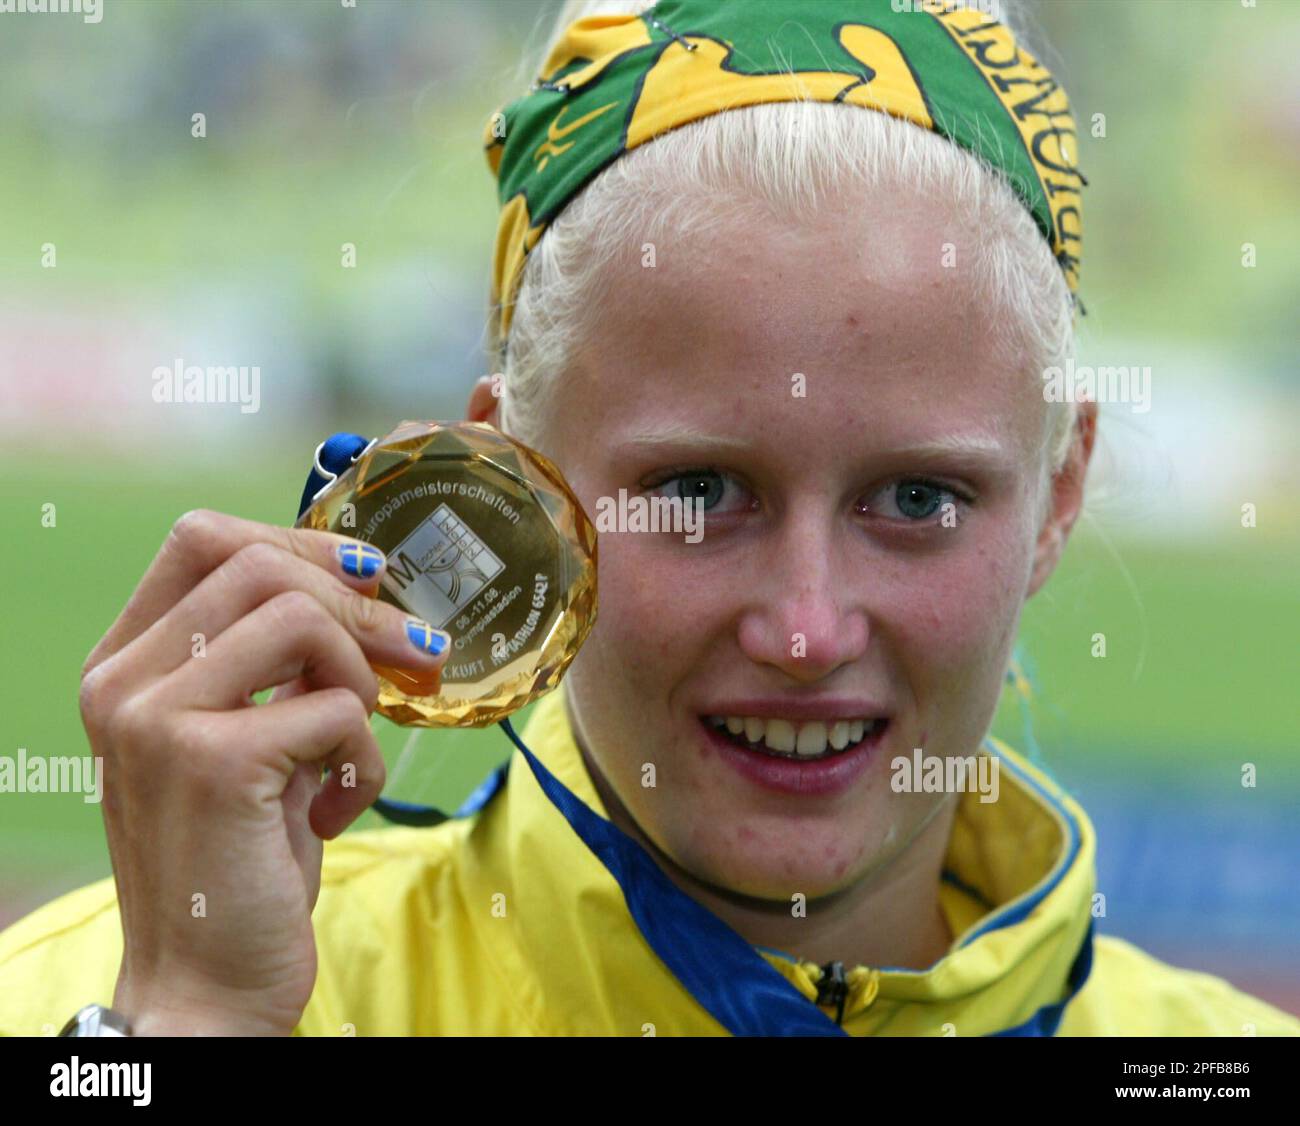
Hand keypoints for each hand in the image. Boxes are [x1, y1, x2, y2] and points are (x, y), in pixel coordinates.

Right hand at [76, 510, 448, 1034]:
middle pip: (261, 565)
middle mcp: (125, 682)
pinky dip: (363, 759)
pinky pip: (336, 708)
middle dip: (360, 607)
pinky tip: (336, 809)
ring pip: (302, 619)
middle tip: (417, 655)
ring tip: (354, 747)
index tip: (367, 578)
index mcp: (126, 665)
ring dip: (362, 679)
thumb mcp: (251, 741)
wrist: (206, 983)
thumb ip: (279, 667)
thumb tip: (363, 590)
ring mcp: (158, 717)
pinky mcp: (213, 762)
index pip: (203, 538)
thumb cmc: (238, 859)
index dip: (299, 541)